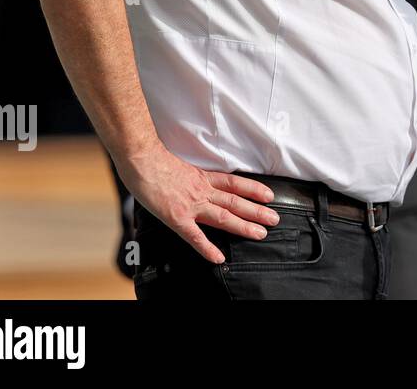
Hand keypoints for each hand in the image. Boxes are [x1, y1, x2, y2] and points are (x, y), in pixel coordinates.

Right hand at [120, 144, 279, 263]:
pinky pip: (195, 236)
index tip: (270, 196)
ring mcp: (190, 205)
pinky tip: (218, 258)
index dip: (254, 189)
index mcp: (202, 177)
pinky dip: (207, 248)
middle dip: (256, 211)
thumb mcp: (180, 165)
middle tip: (275, 219)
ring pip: (223, 217)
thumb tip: (191, 180)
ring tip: (261, 234)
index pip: (234, 183)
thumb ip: (190, 176)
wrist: (141, 159)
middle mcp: (202, 190)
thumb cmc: (154, 160)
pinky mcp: (176, 217)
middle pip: (235, 201)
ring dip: (243, 226)